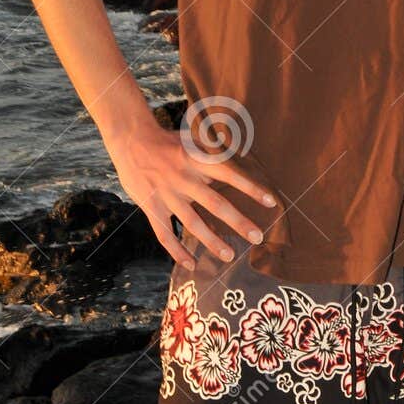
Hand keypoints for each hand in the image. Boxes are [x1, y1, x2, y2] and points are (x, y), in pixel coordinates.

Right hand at [107, 120, 282, 266]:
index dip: (252, 188)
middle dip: (239, 222)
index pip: (231, 175)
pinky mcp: (151, 207)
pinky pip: (165, 235)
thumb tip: (242, 161)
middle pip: (216, 205)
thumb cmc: (169, 141)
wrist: (132, 140)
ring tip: (229, 255)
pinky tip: (191, 263)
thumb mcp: (194, 141)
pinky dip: (177, 251)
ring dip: (212, 242)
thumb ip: (215, 154)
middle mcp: (185, 179)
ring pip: (193, 224)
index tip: (271, 202)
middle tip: (257, 237)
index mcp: (198, 161)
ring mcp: (167, 195)